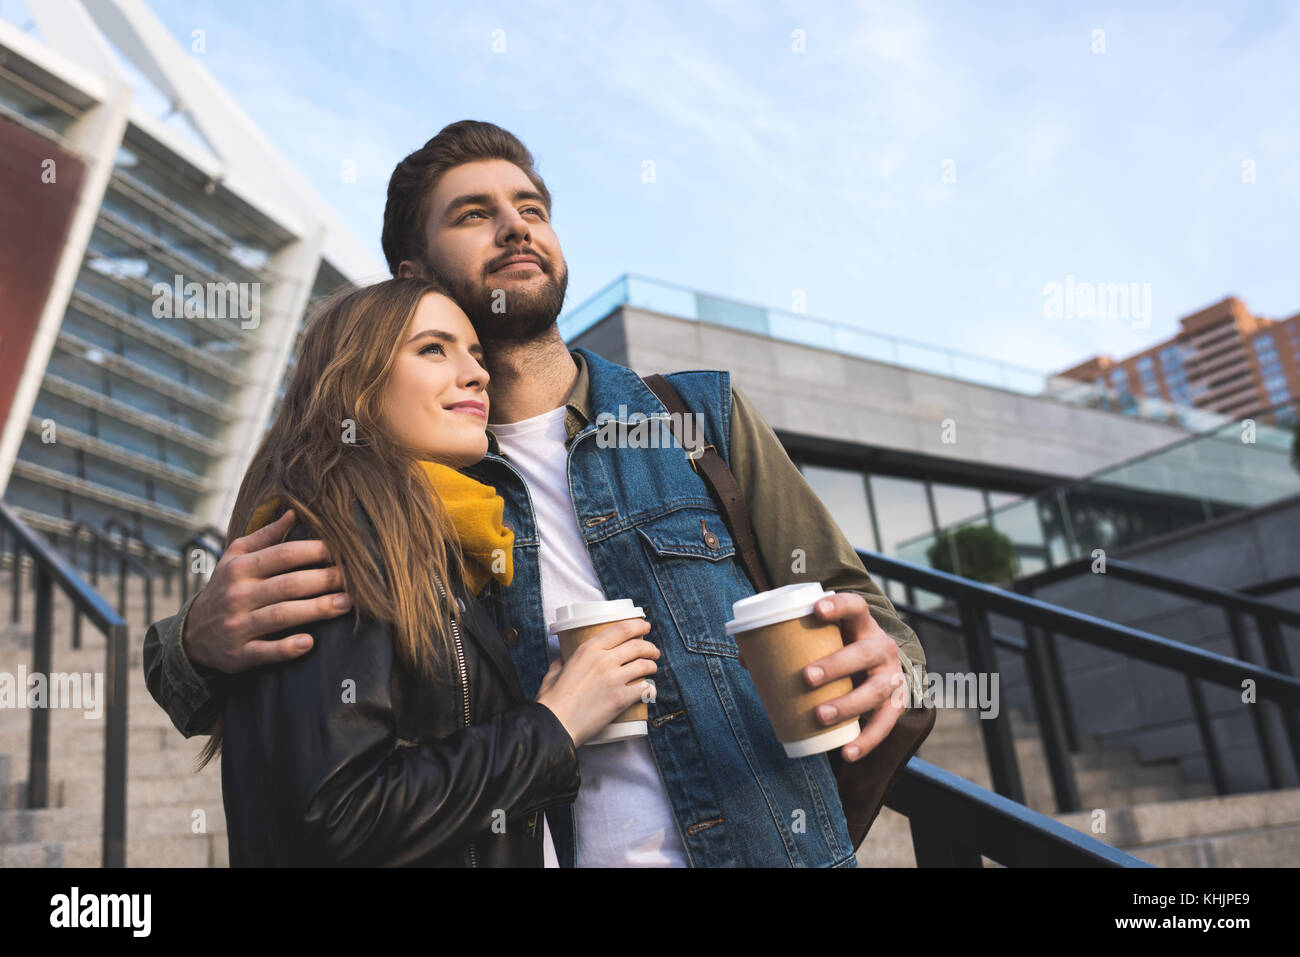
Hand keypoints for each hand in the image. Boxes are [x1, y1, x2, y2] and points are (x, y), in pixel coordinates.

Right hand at [181, 509, 351, 673]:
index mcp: (239, 568)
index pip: (283, 555)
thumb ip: (264, 537)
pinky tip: (309, 643)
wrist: (192, 634)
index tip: (343, 550)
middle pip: (288, 584)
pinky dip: (286, 648)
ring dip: (316, 610)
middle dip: (324, 580)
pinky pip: (264, 652)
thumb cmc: (226, 588)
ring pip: (281, 616)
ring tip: (346, 604)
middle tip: (356, 579)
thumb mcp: (235, 558)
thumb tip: (294, 513)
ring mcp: (237, 626)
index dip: (315, 551)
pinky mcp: (238, 654)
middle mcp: (237, 595)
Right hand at [535, 619, 658, 746]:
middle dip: (650, 647)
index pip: (621, 629)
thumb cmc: (552, 701)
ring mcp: (613, 679)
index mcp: (588, 650)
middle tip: (653, 651)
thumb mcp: (554, 672)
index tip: (645, 627)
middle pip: (637, 646)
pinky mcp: (620, 699)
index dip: (638, 625)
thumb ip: (562, 661)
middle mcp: (603, 660)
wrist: (555, 725)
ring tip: (652, 668)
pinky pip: (645, 688)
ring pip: (644, 665)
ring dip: (652, 666)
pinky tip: (650, 689)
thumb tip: (564, 658)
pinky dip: (651, 688)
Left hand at [800, 593, 905, 762]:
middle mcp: (881, 648)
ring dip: (848, 704)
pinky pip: (885, 724)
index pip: (856, 606)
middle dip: (836, 665)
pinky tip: (847, 752)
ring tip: (820, 715)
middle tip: (806, 677)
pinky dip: (867, 740)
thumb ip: (790, 644)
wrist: (880, 666)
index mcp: (861, 625)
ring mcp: (892, 676)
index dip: (839, 605)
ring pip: (876, 690)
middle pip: (864, 653)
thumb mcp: (825, 640)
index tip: (816, 610)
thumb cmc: (840, 648)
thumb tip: (744, 657)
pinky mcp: (896, 704)